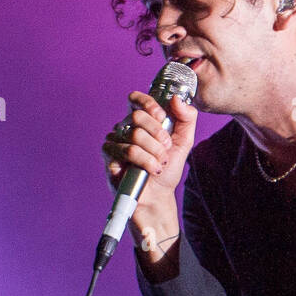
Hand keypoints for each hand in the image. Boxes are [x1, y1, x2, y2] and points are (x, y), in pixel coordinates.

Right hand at [101, 89, 197, 260]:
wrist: (158, 196)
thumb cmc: (167, 169)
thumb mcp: (184, 142)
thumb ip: (186, 118)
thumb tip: (176, 98)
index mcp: (142, 122)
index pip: (136, 100)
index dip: (148, 103)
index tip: (162, 116)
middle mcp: (126, 128)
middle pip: (137, 116)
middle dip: (157, 134)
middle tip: (166, 149)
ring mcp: (115, 141)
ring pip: (134, 135)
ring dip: (154, 152)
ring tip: (159, 164)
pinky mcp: (109, 157)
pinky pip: (127, 151)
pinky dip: (145, 162)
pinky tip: (150, 171)